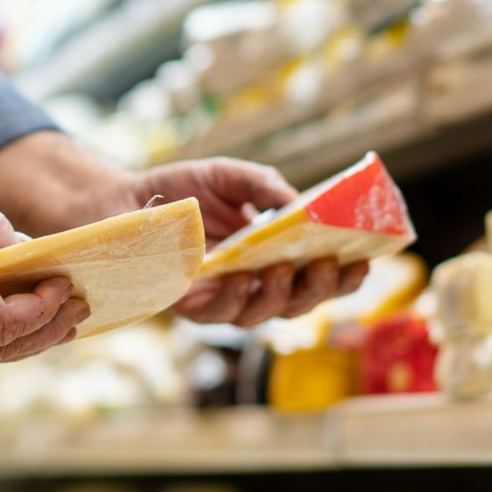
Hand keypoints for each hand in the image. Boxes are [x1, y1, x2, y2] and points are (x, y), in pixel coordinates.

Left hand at [126, 158, 371, 327]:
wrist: (126, 202)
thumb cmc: (182, 191)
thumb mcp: (226, 177)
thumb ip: (261, 185)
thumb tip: (296, 202)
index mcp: (275, 255)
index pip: (321, 275)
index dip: (347, 276)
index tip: (365, 259)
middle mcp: (256, 284)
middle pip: (300, 302)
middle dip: (320, 288)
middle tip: (328, 263)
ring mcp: (225, 300)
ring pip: (264, 314)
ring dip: (279, 295)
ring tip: (280, 268)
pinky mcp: (192, 308)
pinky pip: (220, 314)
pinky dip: (234, 298)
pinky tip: (239, 278)